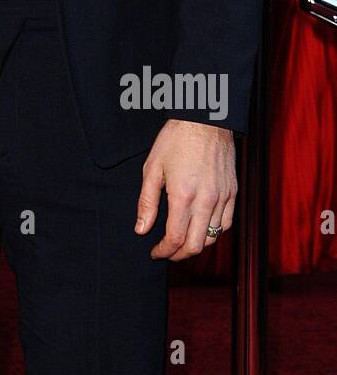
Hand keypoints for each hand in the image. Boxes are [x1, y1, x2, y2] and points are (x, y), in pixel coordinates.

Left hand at [136, 119, 236, 260]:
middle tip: (167, 252)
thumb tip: (141, 229)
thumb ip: (147, 202)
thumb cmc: (176, 139)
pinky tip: (201, 228)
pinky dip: (214, 232)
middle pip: (196, 245)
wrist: (204, 120)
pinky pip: (226, 223)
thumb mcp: (152, 168)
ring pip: (213, 237)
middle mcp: (206, 200)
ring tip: (182, 242)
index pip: (175, 239)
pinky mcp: (233, 192)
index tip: (155, 252)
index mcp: (183, 196)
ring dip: (196, 245)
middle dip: (178, 255)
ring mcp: (223, 197)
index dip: (164, 251)